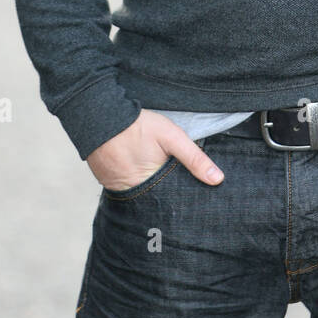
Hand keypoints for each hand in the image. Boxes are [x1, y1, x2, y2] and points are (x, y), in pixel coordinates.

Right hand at [87, 108, 223, 190]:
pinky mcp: (105, 180)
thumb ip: (195, 158)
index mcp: (150, 186)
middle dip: (165, 197)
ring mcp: (115, 188)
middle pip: (154, 202)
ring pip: (139, 195)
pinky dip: (133, 182)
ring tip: (156, 180)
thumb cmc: (137, 125)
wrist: (100, 114)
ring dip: (148, 190)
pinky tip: (139, 171)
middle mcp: (130, 193)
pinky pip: (124, 187)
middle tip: (171, 188)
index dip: (180, 201)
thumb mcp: (172, 137)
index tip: (190, 202)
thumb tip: (218, 179)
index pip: (170, 203)